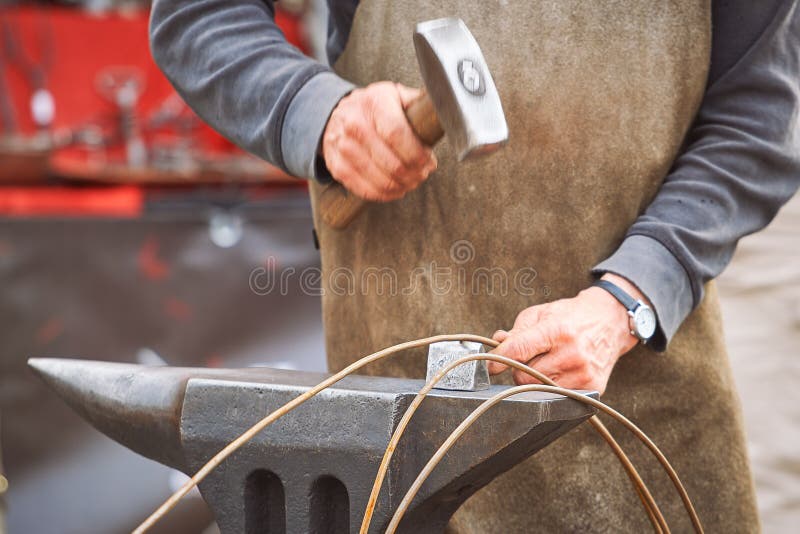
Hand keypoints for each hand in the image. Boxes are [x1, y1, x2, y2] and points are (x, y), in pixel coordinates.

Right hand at [322, 81, 437, 201]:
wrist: (335, 115)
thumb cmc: (373, 108)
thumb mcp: (395, 95)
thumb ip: (418, 104)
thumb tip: (446, 113)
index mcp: (374, 103)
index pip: (397, 135)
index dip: (418, 154)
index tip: (429, 161)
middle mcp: (355, 124)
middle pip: (393, 163)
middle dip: (416, 174)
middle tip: (424, 172)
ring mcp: (344, 148)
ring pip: (382, 181)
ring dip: (404, 186)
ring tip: (412, 180)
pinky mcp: (338, 168)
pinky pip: (367, 191)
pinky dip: (387, 194)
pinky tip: (396, 188)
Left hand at [488, 274, 646, 393]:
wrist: (611, 321)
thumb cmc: (571, 316)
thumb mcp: (541, 314)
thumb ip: (516, 331)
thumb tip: (498, 344)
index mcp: (556, 331)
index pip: (518, 350)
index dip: (499, 359)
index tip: (490, 367)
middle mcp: (572, 354)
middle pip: (525, 376)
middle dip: (520, 368)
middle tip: (530, 358)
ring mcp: (583, 374)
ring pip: (539, 389)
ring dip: (536, 379)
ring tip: (548, 362)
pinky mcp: (593, 388)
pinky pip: (558, 396)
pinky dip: (553, 386)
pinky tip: (562, 370)